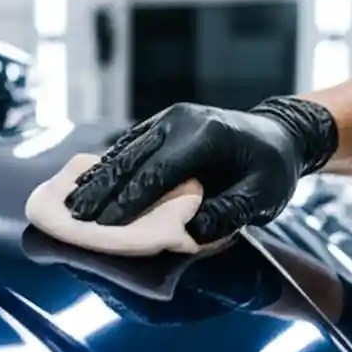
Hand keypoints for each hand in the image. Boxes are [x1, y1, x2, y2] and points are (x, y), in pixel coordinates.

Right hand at [65, 98, 336, 242]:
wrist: (280, 134)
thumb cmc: (273, 170)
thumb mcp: (264, 196)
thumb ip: (229, 214)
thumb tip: (188, 233)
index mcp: (206, 136)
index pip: (158, 171)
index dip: (130, 200)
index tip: (105, 225)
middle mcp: (181, 120)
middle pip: (132, 158)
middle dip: (102, 190)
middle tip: (75, 217)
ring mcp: (169, 118)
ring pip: (124, 149)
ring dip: (97, 177)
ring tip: (71, 202)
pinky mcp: (163, 123)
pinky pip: (129, 145)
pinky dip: (107, 164)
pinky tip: (86, 182)